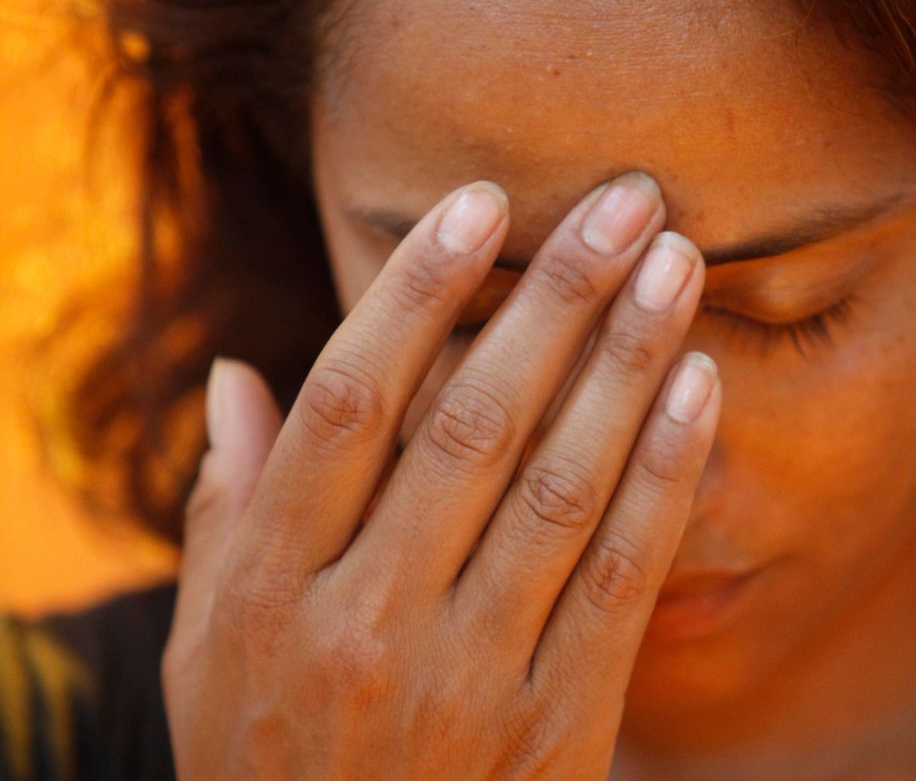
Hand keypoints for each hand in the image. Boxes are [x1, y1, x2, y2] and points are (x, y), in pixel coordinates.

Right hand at [162, 172, 719, 778]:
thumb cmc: (269, 758)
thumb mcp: (207, 649)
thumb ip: (227, 509)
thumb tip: (233, 377)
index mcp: (265, 589)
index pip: (349, 402)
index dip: (419, 292)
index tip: (485, 206)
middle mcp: (365, 621)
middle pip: (474, 421)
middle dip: (559, 296)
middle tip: (626, 200)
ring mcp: (467, 674)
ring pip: (562, 485)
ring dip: (627, 362)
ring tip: (677, 265)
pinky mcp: (556, 722)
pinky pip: (622, 576)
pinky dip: (666, 473)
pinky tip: (699, 386)